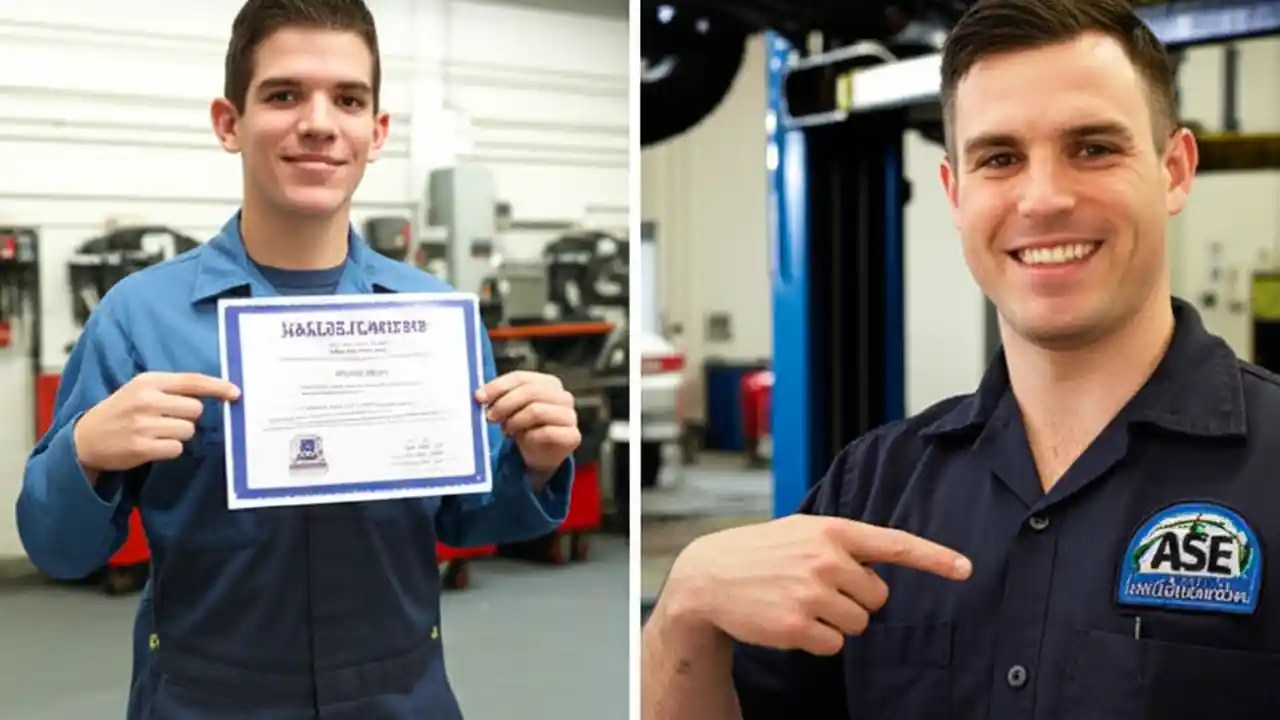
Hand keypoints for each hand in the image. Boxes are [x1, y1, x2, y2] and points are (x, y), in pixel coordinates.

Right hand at [73, 372, 240, 474]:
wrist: (85, 438)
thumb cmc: (122, 411)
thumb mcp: (142, 389)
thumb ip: (173, 388)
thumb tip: (216, 390)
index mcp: (148, 381)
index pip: (192, 381)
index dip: (218, 387)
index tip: (236, 393)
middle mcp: (146, 400)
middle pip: (195, 409)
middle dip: (188, 417)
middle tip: (168, 420)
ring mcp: (142, 425)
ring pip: (188, 430)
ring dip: (179, 435)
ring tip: (157, 433)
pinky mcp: (140, 447)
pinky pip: (176, 449)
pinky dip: (170, 450)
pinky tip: (153, 446)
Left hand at [476, 370, 580, 475]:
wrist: (540, 456)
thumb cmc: (525, 428)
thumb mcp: (511, 409)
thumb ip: (501, 398)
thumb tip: (480, 395)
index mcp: (549, 383)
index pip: (521, 377)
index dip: (498, 386)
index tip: (479, 397)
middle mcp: (563, 396)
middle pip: (530, 392)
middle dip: (505, 404)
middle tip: (490, 416)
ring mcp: (570, 416)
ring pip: (537, 410)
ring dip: (515, 421)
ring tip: (506, 429)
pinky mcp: (572, 436)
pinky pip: (546, 432)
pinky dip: (530, 436)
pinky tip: (524, 440)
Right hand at [661, 515, 971, 655]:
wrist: (709, 576)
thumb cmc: (761, 553)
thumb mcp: (801, 532)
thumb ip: (842, 544)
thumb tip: (882, 572)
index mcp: (830, 530)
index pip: (894, 544)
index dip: (934, 558)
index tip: (965, 569)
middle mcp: (825, 558)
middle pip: (877, 597)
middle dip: (855, 599)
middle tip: (817, 588)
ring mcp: (811, 592)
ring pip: (858, 623)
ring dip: (835, 621)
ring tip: (799, 602)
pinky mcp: (797, 625)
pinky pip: (835, 645)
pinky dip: (818, 639)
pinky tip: (790, 621)